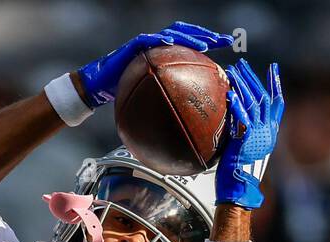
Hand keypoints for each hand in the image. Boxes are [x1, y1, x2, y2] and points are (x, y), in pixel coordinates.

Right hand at [75, 22, 233, 107]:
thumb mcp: (150, 98)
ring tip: (205, 44)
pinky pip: (149, 40)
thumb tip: (187, 121)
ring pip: (173, 33)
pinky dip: (161, 40)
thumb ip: (167, 100)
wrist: (99, 87)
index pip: (192, 44)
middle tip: (227, 41)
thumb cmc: (123, 93)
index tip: (230, 48)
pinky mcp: (134, 45)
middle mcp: (159, 44)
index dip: (211, 43)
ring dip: (190, 37)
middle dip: (208, 36)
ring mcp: (147, 42)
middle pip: (188, 34)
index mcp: (166, 55)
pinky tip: (173, 42)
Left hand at [217, 59, 282, 208]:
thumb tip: (232, 117)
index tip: (273, 68)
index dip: (275, 84)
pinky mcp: (247, 139)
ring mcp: (259, 134)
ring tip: (233, 71)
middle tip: (243, 64)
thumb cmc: (237, 173)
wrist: (239, 189)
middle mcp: (268, 131)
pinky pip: (242, 117)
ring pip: (253, 103)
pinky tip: (230, 93)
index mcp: (270, 133)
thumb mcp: (244, 148)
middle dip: (253, 78)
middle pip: (263, 97)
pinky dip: (236, 105)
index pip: (277, 103)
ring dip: (243, 85)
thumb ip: (242, 131)